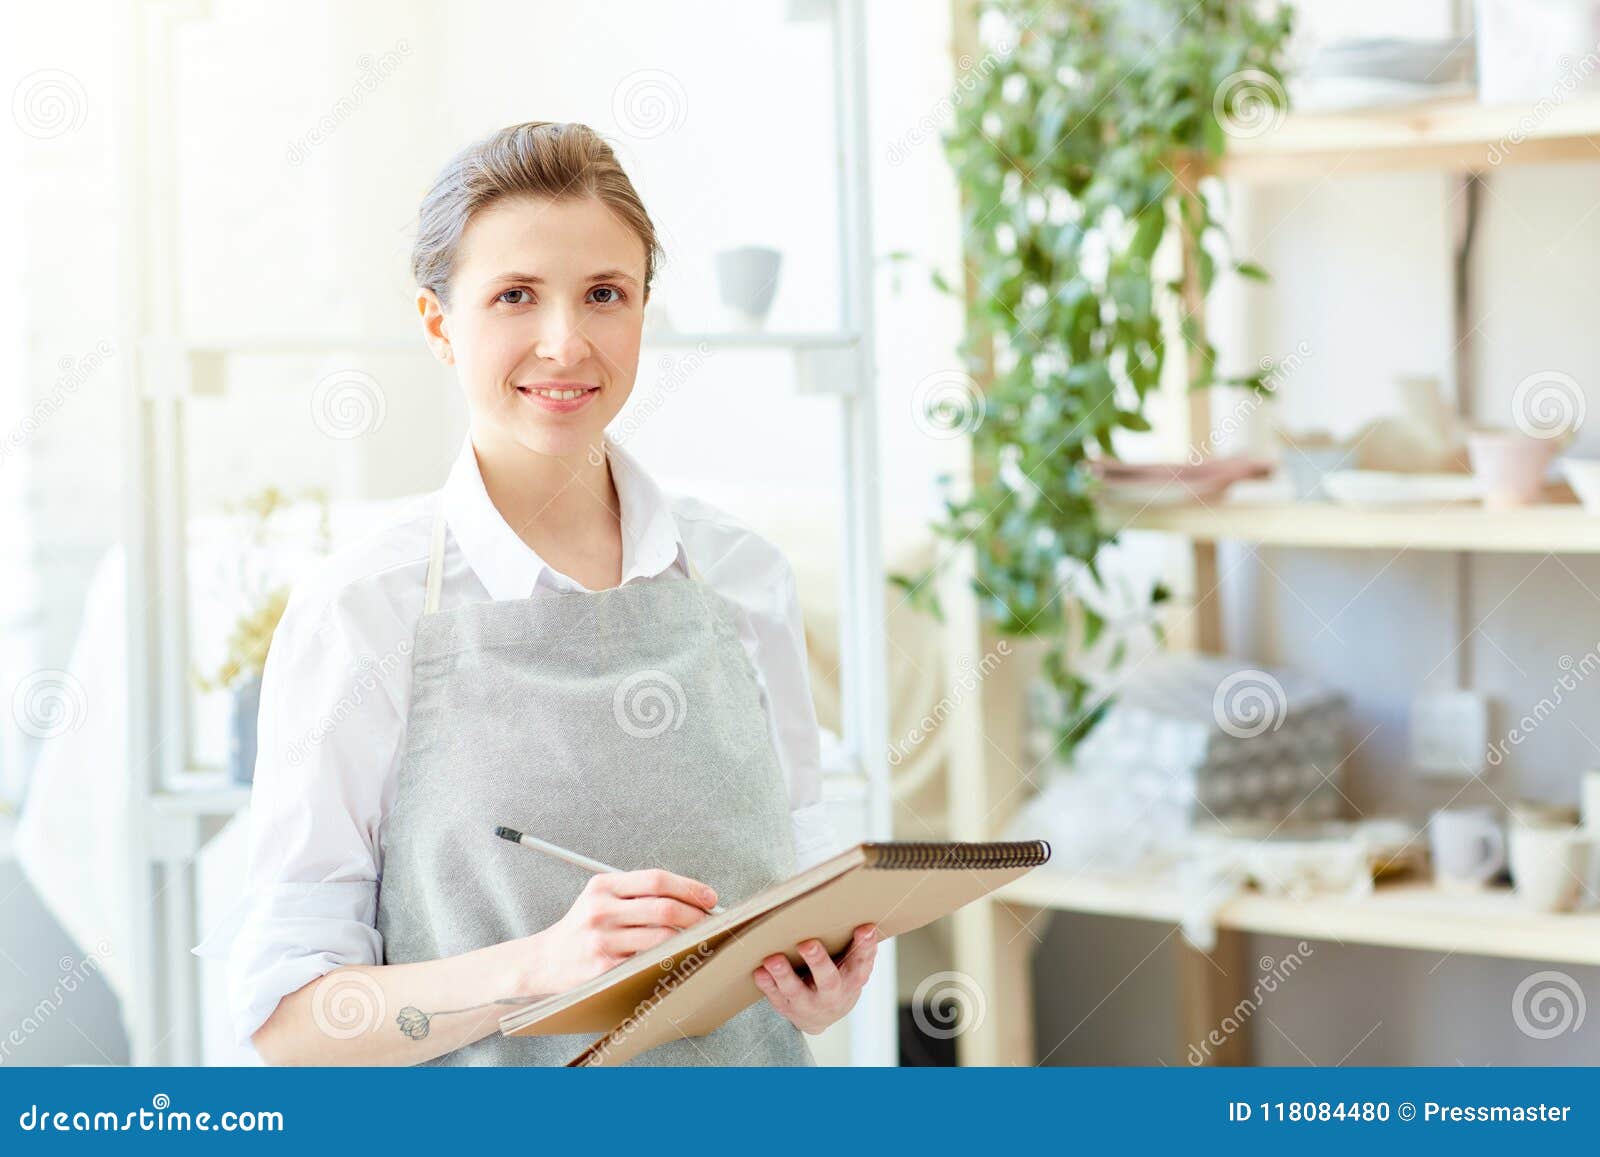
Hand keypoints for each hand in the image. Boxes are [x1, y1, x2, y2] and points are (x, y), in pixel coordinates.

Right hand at [519, 870, 716, 993]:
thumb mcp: (600, 898)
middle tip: (710, 922)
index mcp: (603, 886)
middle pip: (664, 909)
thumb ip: (637, 893)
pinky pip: (649, 961)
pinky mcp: (605, 969)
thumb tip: (690, 897)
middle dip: (696, 915)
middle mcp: (601, 910)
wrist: (545, 961)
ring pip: (662, 937)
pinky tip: (679, 957)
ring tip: (698, 939)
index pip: (657, 880)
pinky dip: (670, 958)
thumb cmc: (582, 928)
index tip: (710, 897)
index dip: (690, 888)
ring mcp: (602, 941)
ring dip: (688, 939)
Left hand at [752, 923, 877, 1034]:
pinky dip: (767, 984)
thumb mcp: (853, 967)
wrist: (823, 1016)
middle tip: (807, 944)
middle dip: (818, 962)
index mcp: (852, 980)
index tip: (865, 928)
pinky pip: (775, 997)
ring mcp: (808, 1004)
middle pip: (827, 980)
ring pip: (796, 991)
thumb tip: (865, 920)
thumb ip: (857, 947)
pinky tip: (760, 971)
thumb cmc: (839, 979)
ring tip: (773, 959)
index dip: (865, 946)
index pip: (862, 963)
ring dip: (784, 975)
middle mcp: (832, 995)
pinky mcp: (787, 1007)